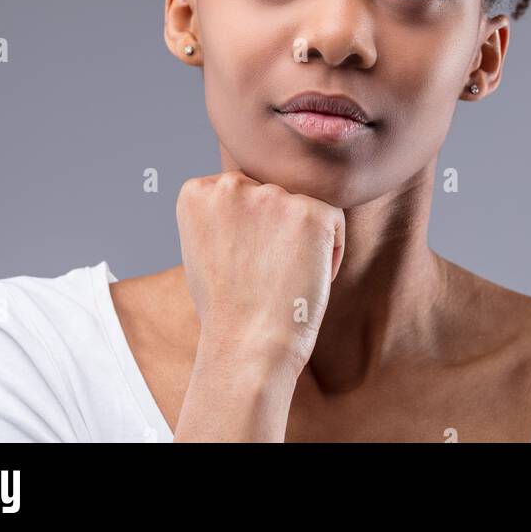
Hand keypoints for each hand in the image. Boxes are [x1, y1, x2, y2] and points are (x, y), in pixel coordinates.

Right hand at [176, 169, 345, 376]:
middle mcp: (230, 185)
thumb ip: (221, 214)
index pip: (238, 192)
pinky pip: (332, 220)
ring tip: (285, 278)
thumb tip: (251, 203)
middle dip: (274, 230)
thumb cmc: (225, 309)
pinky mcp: (310, 211)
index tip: (243, 263)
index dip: (247, 230)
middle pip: (269, 196)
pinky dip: (330, 250)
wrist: (247, 346)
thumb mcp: (202, 248)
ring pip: (300, 207)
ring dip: (300, 239)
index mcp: (197, 192)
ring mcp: (271, 195)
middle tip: (266, 274)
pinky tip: (309, 277)